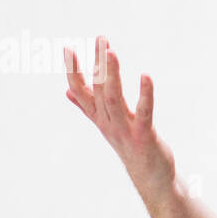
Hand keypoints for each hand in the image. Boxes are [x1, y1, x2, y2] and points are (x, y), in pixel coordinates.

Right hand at [64, 35, 176, 204]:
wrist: (150, 178)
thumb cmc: (130, 147)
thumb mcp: (107, 125)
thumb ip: (87, 107)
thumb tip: (67, 91)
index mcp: (99, 118)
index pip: (80, 92)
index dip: (72, 72)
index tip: (67, 48)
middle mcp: (108, 123)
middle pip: (99, 90)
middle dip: (99, 64)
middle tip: (101, 39)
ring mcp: (125, 130)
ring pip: (114, 98)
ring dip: (112, 75)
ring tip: (111, 52)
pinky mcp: (144, 136)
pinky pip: (143, 112)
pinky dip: (145, 94)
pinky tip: (146, 76)